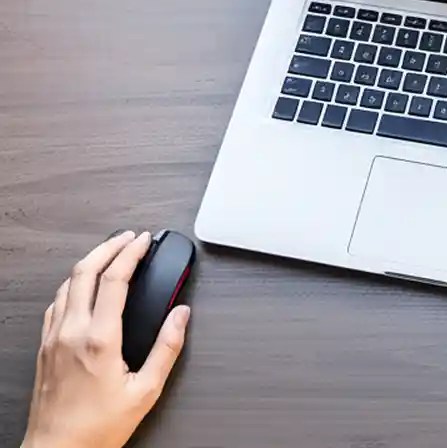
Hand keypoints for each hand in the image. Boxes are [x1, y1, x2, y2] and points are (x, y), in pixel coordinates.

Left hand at [23, 232, 190, 447]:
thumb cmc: (97, 428)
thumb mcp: (146, 391)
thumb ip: (167, 348)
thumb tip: (181, 316)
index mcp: (99, 339)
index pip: (114, 280)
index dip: (131, 253)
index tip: (143, 241)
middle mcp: (71, 332)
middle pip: (85, 271)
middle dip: (108, 247)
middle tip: (128, 238)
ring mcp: (53, 338)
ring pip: (67, 284)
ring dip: (89, 263)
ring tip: (109, 256)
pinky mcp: (44, 347)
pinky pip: (56, 304)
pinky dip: (73, 285)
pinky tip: (83, 289)